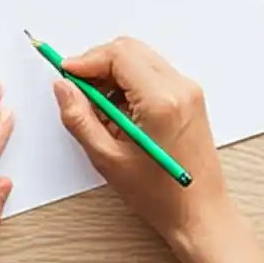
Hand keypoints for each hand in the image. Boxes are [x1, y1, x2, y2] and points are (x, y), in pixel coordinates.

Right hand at [52, 37, 228, 243]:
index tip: (66, 73)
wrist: (200, 213)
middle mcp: (180, 88)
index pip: (118, 55)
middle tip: (78, 90)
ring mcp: (189, 91)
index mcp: (161, 101)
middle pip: (129, 50)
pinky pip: (152, 73)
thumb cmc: (161, 195)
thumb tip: (64, 88)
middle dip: (98, 64)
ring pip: (140, 59)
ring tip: (99, 109)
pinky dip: (129, 83)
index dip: (85, 60)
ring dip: (113, 74)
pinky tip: (119, 113)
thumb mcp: (108, 158)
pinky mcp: (190, 98)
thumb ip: (80, 118)